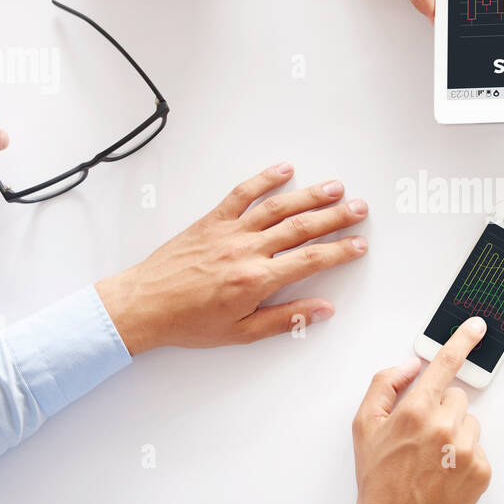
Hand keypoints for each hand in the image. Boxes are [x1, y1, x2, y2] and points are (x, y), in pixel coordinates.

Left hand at [94, 163, 367, 353]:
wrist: (144, 305)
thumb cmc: (187, 322)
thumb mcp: (241, 332)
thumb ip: (285, 319)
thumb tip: (321, 310)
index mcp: (256, 280)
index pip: (310, 260)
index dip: (339, 251)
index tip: (358, 244)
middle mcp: (246, 250)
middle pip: (301, 227)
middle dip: (335, 217)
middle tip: (359, 208)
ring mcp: (229, 231)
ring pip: (278, 207)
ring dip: (310, 195)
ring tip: (335, 188)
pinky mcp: (212, 221)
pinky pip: (242, 194)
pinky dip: (264, 180)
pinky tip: (284, 171)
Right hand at [350, 318, 491, 503]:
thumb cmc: (378, 479)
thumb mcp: (364, 426)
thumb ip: (385, 385)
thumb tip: (410, 365)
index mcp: (415, 412)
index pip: (444, 365)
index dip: (461, 341)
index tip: (477, 326)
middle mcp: (444, 428)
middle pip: (456, 397)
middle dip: (441, 409)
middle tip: (421, 435)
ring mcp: (467, 451)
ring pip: (470, 422)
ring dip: (455, 433)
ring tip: (432, 458)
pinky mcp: (482, 471)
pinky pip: (478, 448)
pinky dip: (464, 457)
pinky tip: (444, 473)